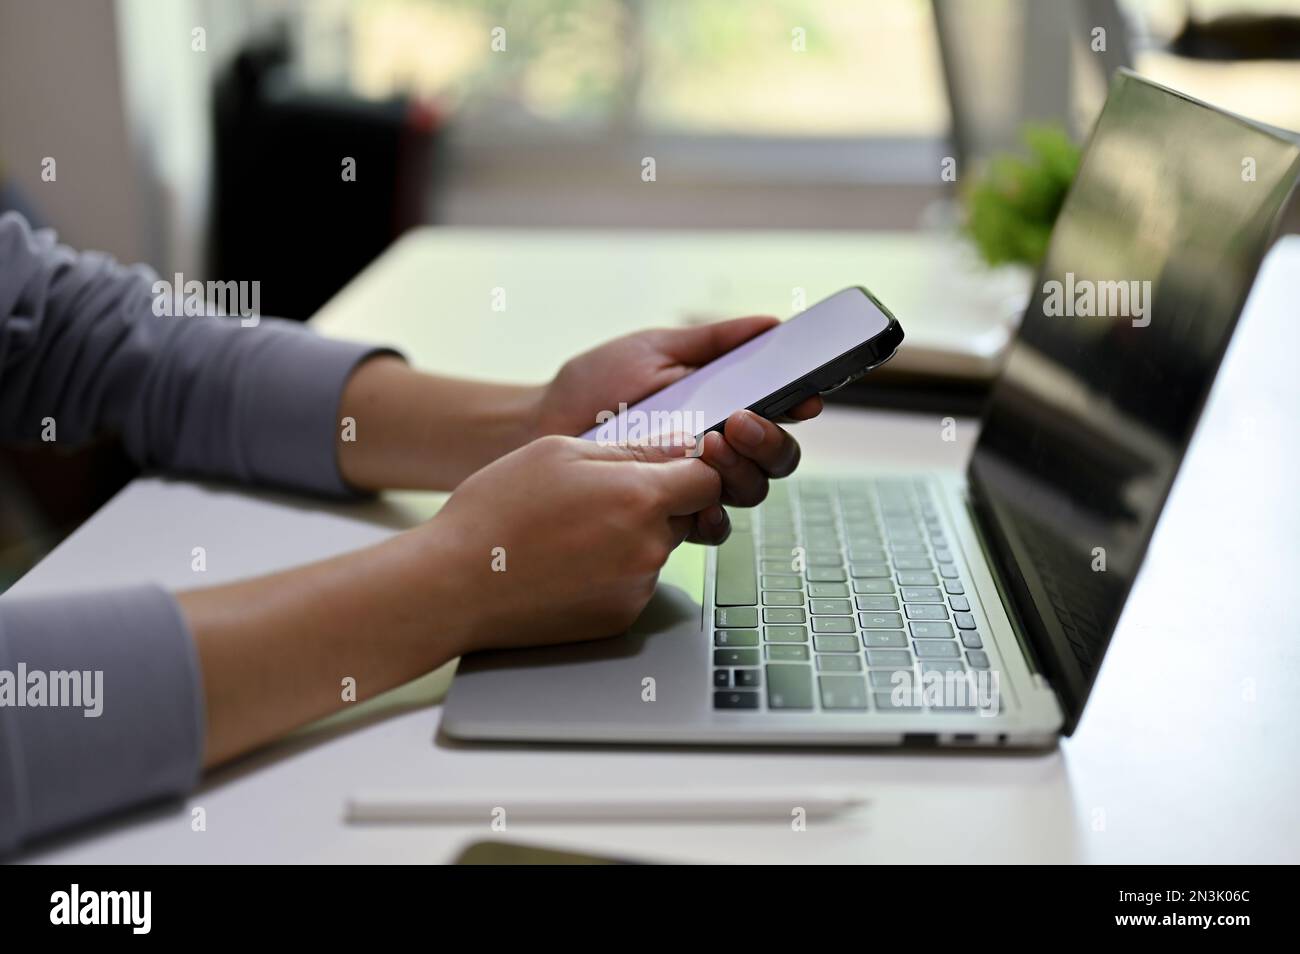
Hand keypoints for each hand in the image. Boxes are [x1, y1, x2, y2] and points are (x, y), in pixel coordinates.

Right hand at [429, 434, 721, 651]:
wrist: (453, 584)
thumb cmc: (496, 512)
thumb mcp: (560, 452)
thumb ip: (632, 448)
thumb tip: (679, 446)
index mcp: (639, 497)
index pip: (709, 479)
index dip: (690, 467)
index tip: (667, 465)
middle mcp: (648, 548)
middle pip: (689, 516)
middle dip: (661, 502)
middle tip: (603, 498)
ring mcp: (636, 589)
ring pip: (660, 550)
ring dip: (635, 536)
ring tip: (573, 531)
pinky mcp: (620, 619)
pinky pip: (636, 583)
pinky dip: (615, 571)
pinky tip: (569, 562)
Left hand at [531, 316, 822, 512]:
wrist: (543, 423)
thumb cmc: (596, 385)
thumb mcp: (654, 349)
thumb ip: (713, 340)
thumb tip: (771, 322)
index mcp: (726, 404)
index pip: (780, 411)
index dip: (800, 407)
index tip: (802, 399)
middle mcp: (719, 447)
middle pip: (776, 458)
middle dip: (770, 441)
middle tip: (740, 423)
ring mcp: (697, 483)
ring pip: (751, 490)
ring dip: (741, 470)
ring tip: (709, 446)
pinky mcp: (672, 515)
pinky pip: (712, 527)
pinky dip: (712, 515)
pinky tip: (699, 500)